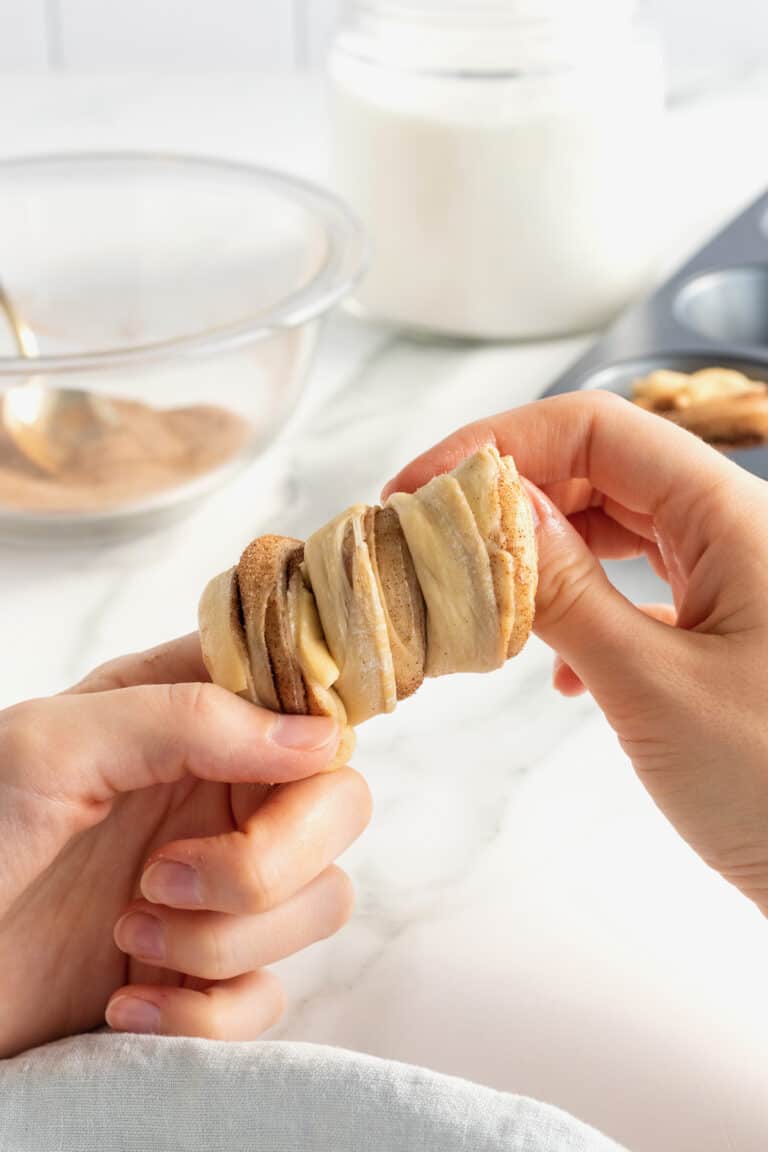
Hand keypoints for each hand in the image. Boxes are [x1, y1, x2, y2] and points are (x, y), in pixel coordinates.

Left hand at [0, 635, 370, 1056]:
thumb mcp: (51, 746)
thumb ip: (187, 719)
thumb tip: (318, 739)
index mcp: (187, 715)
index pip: (307, 694)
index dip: (322, 726)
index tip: (291, 767)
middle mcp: (215, 793)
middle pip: (340, 806)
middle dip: (269, 859)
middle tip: (166, 875)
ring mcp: (216, 884)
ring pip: (320, 903)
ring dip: (226, 937)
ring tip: (127, 932)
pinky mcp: (204, 973)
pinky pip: (267, 996)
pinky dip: (205, 1012)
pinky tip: (124, 1001)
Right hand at [385, 391, 767, 914]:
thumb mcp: (654, 685)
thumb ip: (567, 591)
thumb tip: (492, 510)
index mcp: (733, 516)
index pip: (598, 429)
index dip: (499, 444)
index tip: (419, 491)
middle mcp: (736, 531)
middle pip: (603, 472)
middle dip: (512, 501)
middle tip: (434, 547)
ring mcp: (735, 581)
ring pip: (617, 531)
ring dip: (544, 558)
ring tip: (483, 603)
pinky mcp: (726, 631)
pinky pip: (639, 590)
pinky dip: (586, 612)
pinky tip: (562, 671)